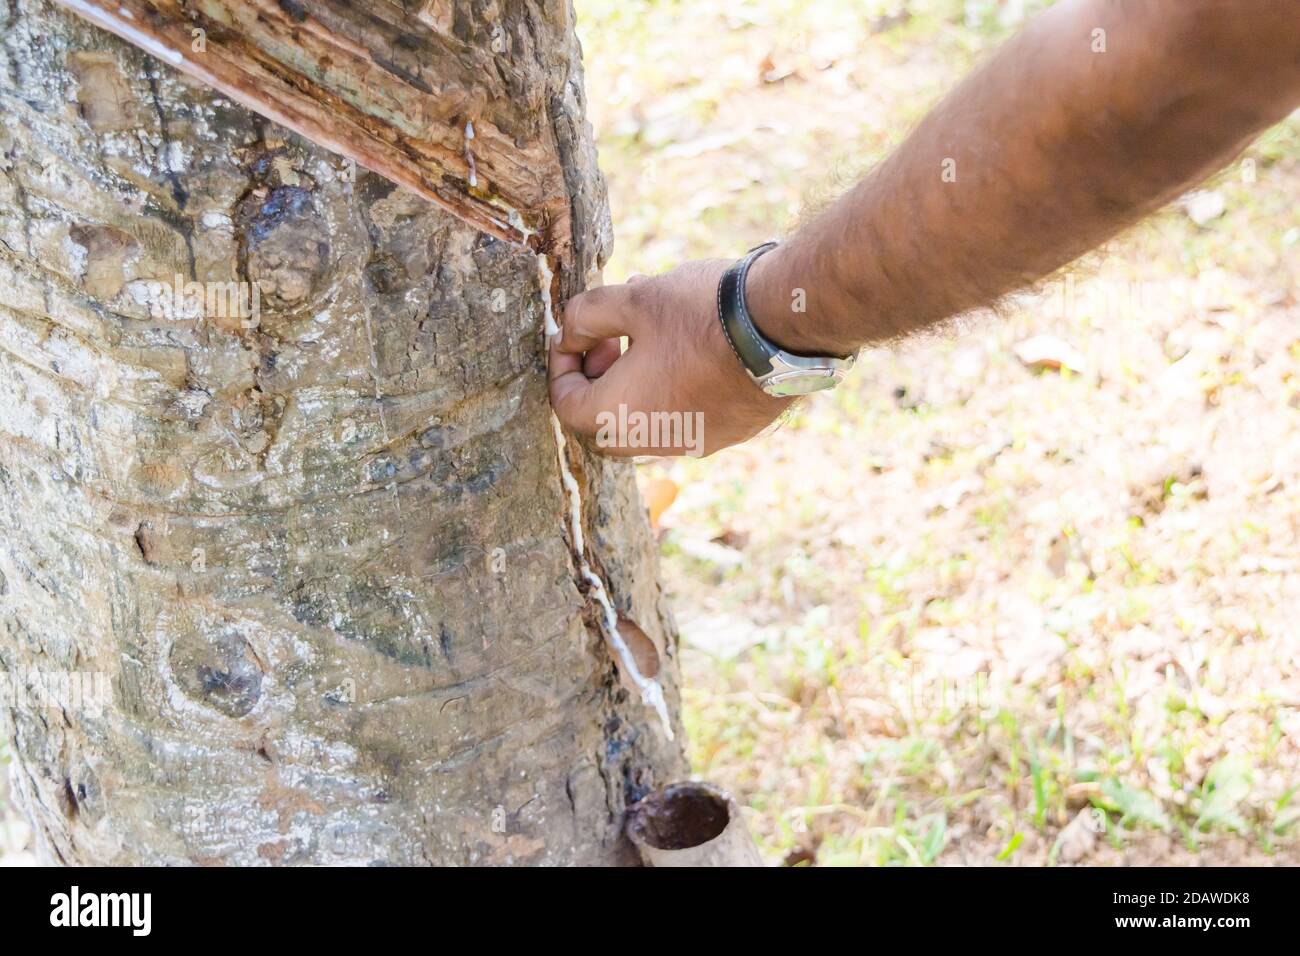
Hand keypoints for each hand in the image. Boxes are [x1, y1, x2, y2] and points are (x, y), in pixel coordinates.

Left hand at [548, 259, 792, 456]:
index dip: (561, 365)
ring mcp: (694, 442)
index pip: (565, 406)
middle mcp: (652, 443)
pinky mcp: (728, 434)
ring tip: (656, 331)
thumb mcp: (633, 298)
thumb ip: (587, 315)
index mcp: (619, 417)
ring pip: (646, 417)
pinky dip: (674, 388)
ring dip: (638, 379)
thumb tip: (570, 330)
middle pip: (604, 419)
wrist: (783, 328)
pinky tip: (694, 346)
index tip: (576, 332)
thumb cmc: (702, 314)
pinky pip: (685, 416)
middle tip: (614, 337)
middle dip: (600, 376)